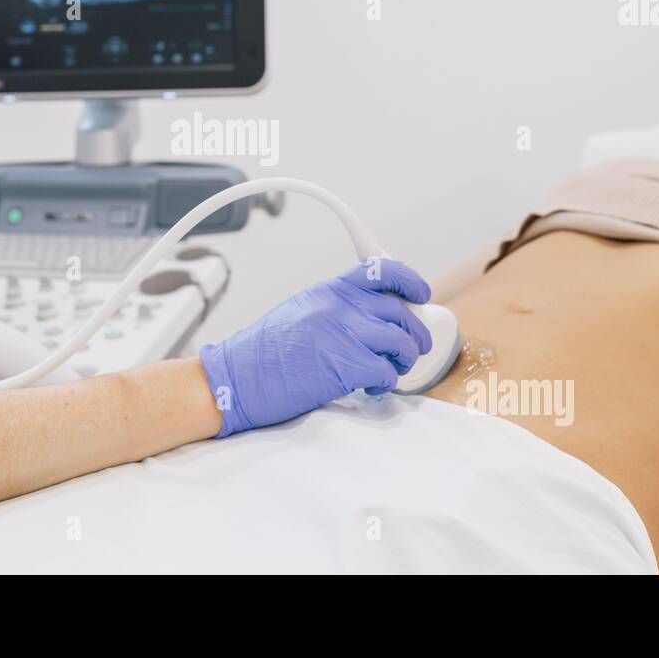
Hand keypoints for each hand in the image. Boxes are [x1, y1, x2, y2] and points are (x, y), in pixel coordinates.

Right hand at [198, 257, 432, 437]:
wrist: (237, 378)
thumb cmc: (263, 353)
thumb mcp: (300, 311)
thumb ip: (336, 308)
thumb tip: (373, 317)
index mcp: (329, 290)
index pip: (383, 270)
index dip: (411, 281)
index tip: (421, 294)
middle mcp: (339, 307)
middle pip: (401, 311)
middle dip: (414, 334)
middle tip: (410, 349)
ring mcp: (343, 334)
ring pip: (403, 342)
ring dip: (404, 360)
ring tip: (390, 370)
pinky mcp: (345, 366)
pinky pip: (388, 372)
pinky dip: (386, 383)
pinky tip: (371, 387)